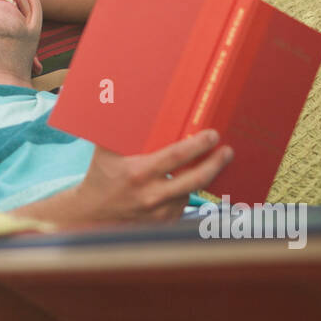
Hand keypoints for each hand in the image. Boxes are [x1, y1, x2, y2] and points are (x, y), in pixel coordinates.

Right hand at [71, 129, 231, 224]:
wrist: (93, 214)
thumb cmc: (101, 176)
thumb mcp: (105, 151)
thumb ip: (119, 128)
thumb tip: (124, 96)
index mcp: (139, 173)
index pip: (176, 156)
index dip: (198, 145)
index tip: (212, 135)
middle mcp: (152, 195)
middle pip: (196, 179)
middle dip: (216, 163)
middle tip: (227, 151)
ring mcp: (160, 213)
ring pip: (191, 191)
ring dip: (202, 177)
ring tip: (211, 163)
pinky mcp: (164, 224)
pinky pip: (183, 203)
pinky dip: (185, 191)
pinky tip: (185, 181)